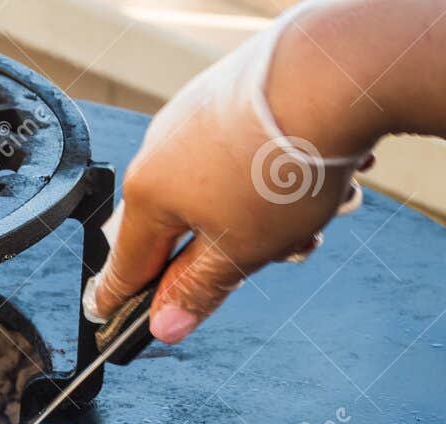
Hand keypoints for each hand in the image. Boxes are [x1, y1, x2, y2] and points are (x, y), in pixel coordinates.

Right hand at [87, 13, 370, 343]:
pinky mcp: (231, 94)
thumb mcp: (240, 250)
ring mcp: (195, 116)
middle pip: (181, 227)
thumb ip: (197, 291)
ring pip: (221, 192)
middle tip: (271, 258)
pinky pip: (243, 154)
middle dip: (228, 252)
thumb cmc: (281, 164)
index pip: (125, 265)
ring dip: (267, 216)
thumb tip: (164, 326)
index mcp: (149, 193)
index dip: (120, 300)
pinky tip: (319, 177)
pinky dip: (276, 176)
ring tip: (314, 218)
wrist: (338, 74)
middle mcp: (162, 150)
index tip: (107, 318)